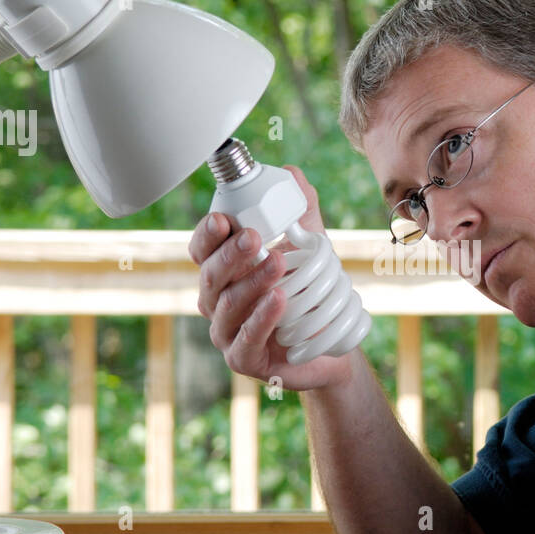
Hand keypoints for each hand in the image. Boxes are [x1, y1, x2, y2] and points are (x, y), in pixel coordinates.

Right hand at [188, 165, 354, 391]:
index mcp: (224, 271)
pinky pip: (245, 338)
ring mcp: (226, 332)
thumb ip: (301, 210)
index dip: (207, 234)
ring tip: (278, 263)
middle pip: (211, 275)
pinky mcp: (243, 359)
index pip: (203, 250)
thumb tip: (293, 174)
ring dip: (251, 282)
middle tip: (254, 236)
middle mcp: (217, 301)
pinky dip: (261, 318)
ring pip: (228, 305)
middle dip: (231, 254)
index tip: (223, 218)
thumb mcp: (310, 247)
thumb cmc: (310, 294)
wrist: (332, 345)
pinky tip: (278, 299)